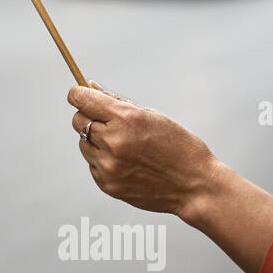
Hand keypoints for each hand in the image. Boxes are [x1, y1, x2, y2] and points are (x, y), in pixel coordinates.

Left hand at [67, 81, 220, 219]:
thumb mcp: (152, 115)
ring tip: (124, 146)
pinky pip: (92, 164)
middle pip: (78, 120)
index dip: (78, 94)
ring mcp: (108, 165)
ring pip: (83, 143)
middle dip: (88, 116)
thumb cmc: (178, 145)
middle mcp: (113, 141)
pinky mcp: (107, 184)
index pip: (81, 99)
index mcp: (126, 119)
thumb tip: (89, 86)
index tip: (80, 94)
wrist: (195, 186)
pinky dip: (103, 160)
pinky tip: (127, 163)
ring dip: (96, 140)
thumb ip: (116, 101)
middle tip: (109, 122)